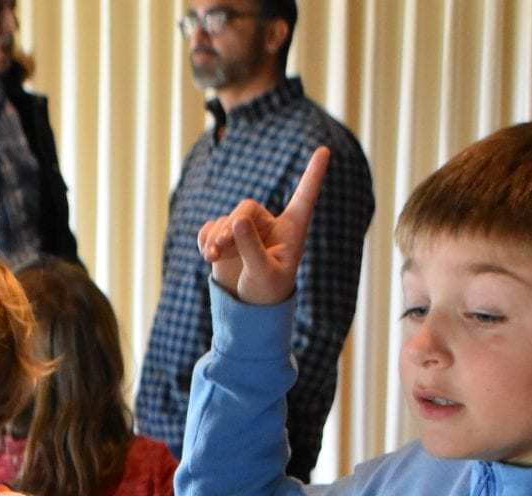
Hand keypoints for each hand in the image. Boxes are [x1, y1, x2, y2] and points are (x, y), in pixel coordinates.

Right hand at [196, 145, 329, 305]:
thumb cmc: (266, 293)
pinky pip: (210, 228)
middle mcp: (269, 225)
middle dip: (231, 226)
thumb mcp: (262, 273)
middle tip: (221, 246)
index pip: (304, 198)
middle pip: (247, 208)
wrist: (246, 308)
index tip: (325, 151)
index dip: (313, 175)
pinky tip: (208, 255)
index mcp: (291, 231)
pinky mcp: (225, 238)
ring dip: (216, 236)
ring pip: (226, 220)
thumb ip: (251, 247)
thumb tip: (236, 220)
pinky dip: (206, 240)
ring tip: (212, 256)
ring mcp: (246, 230)